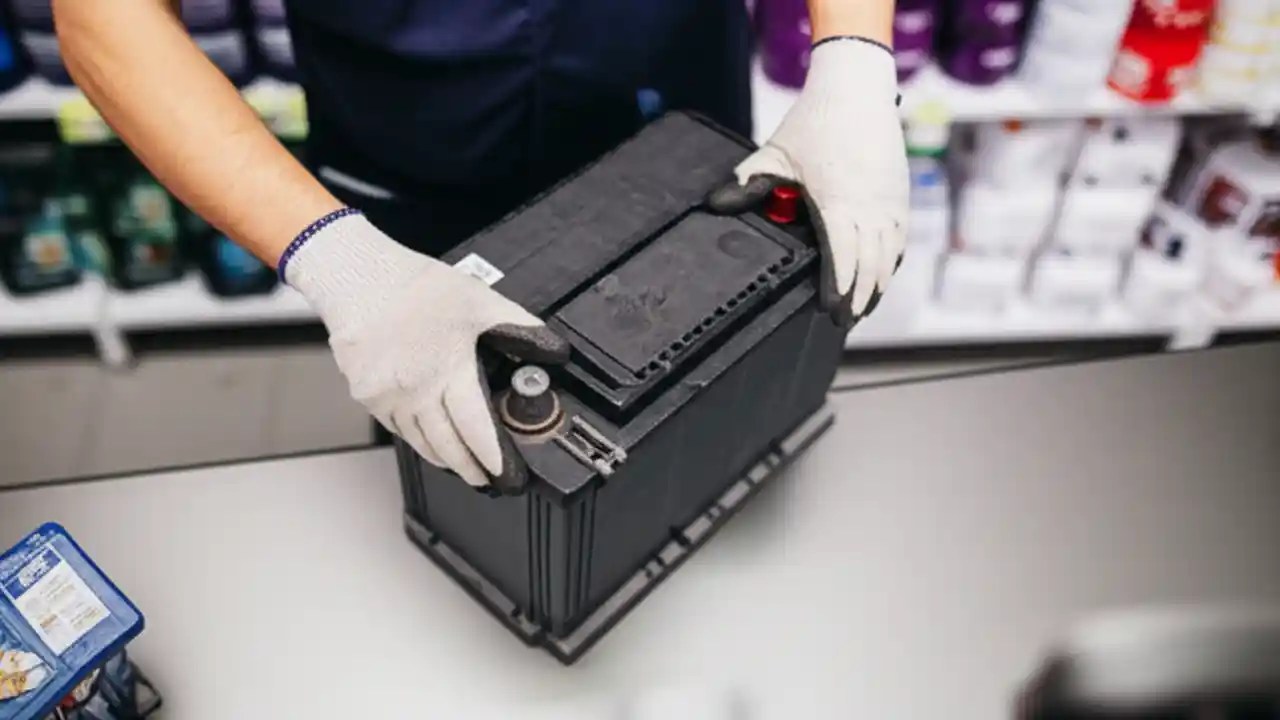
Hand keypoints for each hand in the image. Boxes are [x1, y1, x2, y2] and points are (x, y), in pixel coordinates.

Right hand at [284, 210, 569, 492]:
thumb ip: (519, 327)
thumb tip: (553, 349)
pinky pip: (397, 428)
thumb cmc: (416, 288)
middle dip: (472, 469)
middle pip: (448, 447)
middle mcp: (416, 391)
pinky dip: (418, 439)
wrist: (358, 279)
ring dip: (445, 459)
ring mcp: (387, 397)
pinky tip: (430, 440)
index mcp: (449, 370)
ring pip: (421, 443)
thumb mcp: (480, 301)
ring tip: (464, 467)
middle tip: (488, 481)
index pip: (477, 430)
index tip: (508, 476)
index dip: (494, 458)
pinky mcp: (367, 396)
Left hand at [709, 38, 908, 326]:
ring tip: (863, 309)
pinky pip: (899, 238)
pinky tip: (883, 278)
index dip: (838, 286)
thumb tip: (716, 205)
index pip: (842, 255)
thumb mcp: (774, 152)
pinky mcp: (900, 195)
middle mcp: (869, 205)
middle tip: (844, 322)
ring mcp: (889, 201)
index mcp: (838, 200)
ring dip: (877, 285)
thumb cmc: (813, 122)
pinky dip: (891, 263)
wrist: (857, 90)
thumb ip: (748, 182)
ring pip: (888, 256)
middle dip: (858, 297)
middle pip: (869, 265)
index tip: (831, 309)